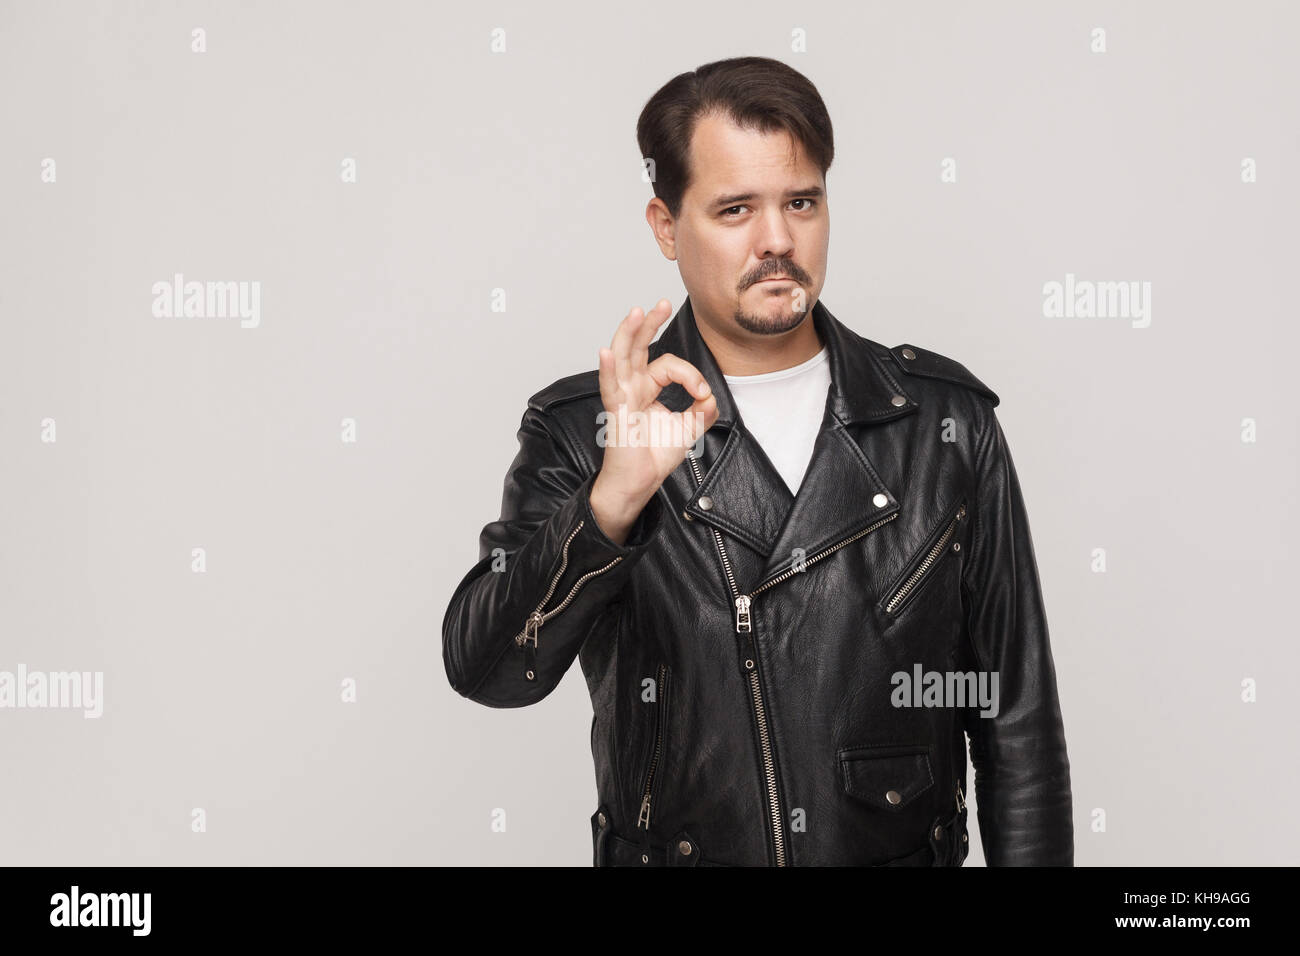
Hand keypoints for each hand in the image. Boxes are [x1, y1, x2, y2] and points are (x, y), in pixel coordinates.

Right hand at [591, 299, 717, 544]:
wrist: (640, 483)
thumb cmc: (655, 456)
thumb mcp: (689, 428)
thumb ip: (703, 408)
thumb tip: (710, 394)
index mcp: (647, 388)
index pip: (668, 365)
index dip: (690, 374)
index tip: (703, 394)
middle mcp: (632, 387)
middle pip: (637, 347)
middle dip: (649, 324)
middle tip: (662, 303)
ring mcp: (621, 397)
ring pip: (622, 357)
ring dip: (629, 333)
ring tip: (637, 312)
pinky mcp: (615, 412)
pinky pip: (609, 386)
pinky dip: (607, 369)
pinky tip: (606, 352)